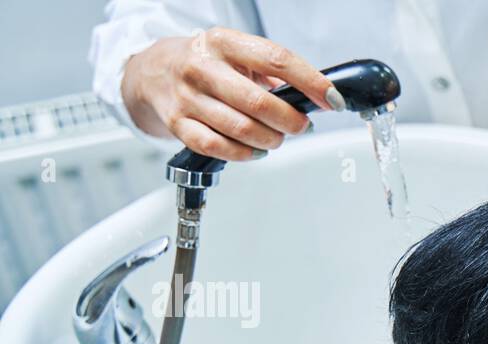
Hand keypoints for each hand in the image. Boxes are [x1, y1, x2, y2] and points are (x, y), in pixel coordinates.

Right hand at [121, 27, 339, 160]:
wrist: (151, 72)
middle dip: (291, 121)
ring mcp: (187, 96)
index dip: (311, 82)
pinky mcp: (178, 123)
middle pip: (259, 102)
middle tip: (301, 125)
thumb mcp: (238, 54)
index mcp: (224, 42)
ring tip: (277, 137)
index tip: (332, 99)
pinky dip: (245, 154)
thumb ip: (274, 72)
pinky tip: (255, 150)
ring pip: (241, 129)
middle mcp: (202, 66)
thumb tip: (318, 96)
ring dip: (271, 140)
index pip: (277, 59)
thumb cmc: (208, 64)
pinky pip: (219, 147)